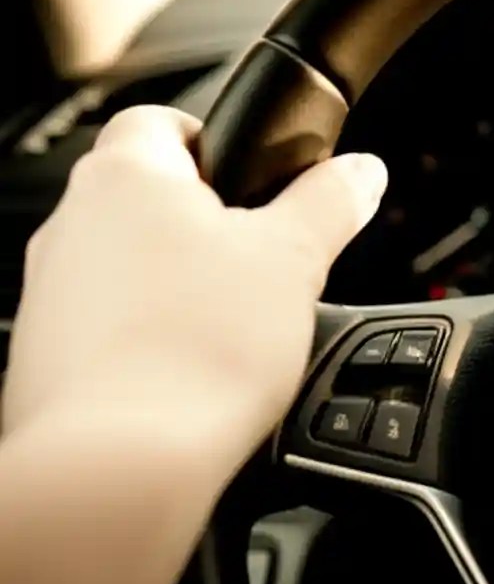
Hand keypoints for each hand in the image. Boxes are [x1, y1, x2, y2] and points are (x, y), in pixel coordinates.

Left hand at [2, 106, 386, 462]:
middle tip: (263, 262)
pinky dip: (147, 338)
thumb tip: (361, 171)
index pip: (162, 119)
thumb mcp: (296, 260)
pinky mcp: (44, 353)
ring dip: (175, 283)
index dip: (216, 139)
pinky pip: (105, 326)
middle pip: (146, 197)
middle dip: (206, 224)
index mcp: (127, 177)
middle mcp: (71, 224)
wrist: (121, 464)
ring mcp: (47, 291)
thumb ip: (331, 201)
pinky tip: (191, 371)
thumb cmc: (195, 352)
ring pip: (125, 264)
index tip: (255, 177)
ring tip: (231, 329)